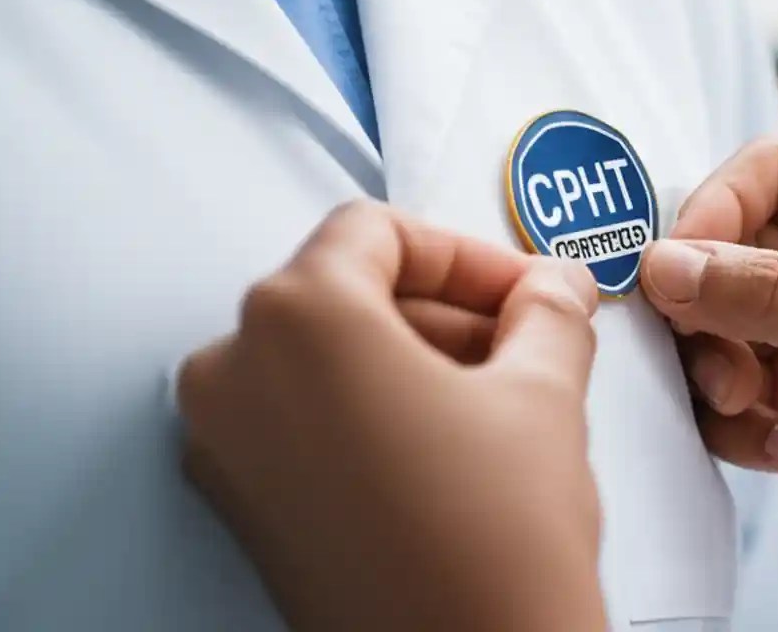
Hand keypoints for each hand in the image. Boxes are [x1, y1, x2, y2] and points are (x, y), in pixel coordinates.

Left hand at [178, 201, 605, 631]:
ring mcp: (226, 445)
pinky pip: (302, 416)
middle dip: (445, 308)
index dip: (465, 253)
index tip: (520, 288)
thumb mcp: (543, 393)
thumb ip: (546, 312)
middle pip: (346, 292)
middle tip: (525, 334)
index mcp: (298, 317)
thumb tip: (552, 286)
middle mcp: (234, 373)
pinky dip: (370, 407)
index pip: (377, 233)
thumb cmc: (495, 544)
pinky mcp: (241, 505)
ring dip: (413, 357)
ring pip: (325, 356)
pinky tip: (451, 440)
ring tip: (500, 392)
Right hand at [640, 140, 777, 629]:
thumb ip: (774, 297)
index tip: (678, 264)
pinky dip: (737, 424)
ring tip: (757, 412)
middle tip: (719, 360)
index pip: (774, 171)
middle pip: (731, 250)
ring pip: (717, 327)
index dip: (718, 206)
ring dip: (719, 372)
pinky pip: (728, 397)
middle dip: (710, 307)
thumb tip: (666, 262)